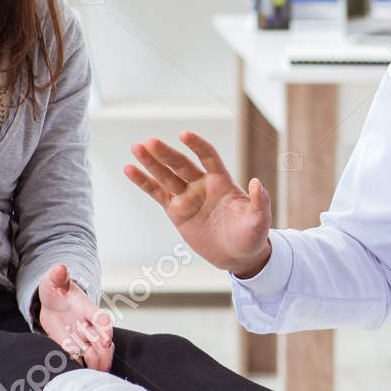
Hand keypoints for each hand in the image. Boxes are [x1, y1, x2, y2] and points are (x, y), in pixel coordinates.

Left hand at [36, 263, 112, 371]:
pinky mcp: (73, 346)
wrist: (51, 302)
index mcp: (88, 308)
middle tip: (101, 366)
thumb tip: (59, 268)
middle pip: (104, 341)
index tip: (106, 340)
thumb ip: (57, 276)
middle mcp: (89, 325)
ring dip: (96, 363)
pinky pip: (80, 359)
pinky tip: (78, 376)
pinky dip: (81, 367)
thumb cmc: (56, 289)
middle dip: (104, 353)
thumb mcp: (54, 281)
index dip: (106, 329)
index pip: (102, 319)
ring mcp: (83, 336)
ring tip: (94, 375)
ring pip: (96, 353)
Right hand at [123, 131, 273, 277]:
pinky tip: (129, 169)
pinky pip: (157, 194)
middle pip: (181, 164)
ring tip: (136, 148)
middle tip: (149, 142)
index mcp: (223, 182)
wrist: (238, 256)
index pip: (208, 157)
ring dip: (151, 162)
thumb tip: (257, 183)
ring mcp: (188, 196)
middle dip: (166, 153)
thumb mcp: (260, 220)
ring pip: (166, 176)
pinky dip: (143, 182)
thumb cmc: (252, 235)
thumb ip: (260, 201)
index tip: (184, 134)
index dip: (197, 145)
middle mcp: (203, 185)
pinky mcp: (176, 211)